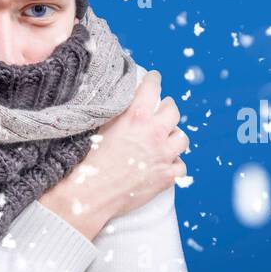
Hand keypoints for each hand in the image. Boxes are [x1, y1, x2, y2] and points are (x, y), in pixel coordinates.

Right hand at [39, 70, 187, 240]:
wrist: (90, 193)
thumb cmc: (88, 160)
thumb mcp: (99, 125)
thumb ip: (114, 111)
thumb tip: (117, 101)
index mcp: (136, 116)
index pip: (153, 88)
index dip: (154, 80)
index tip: (155, 78)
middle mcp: (154, 133)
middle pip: (173, 111)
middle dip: (167, 108)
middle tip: (162, 109)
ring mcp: (163, 155)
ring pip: (182, 138)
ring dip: (174, 136)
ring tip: (166, 137)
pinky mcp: (166, 177)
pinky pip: (181, 165)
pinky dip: (174, 163)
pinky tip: (166, 163)